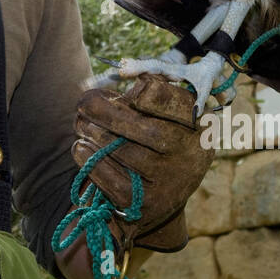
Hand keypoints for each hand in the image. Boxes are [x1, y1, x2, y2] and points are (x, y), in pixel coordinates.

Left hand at [73, 75, 213, 251]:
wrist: (162, 195)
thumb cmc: (160, 141)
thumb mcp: (167, 115)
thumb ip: (152, 91)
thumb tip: (125, 73)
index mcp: (199, 125)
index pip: (177, 104)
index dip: (148, 93)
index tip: (125, 90)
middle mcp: (191, 156)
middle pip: (150, 131)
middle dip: (109, 113)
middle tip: (83, 103)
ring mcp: (170, 184)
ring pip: (128, 154)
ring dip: (96, 134)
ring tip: (80, 123)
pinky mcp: (147, 205)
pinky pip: (114, 181)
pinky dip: (92, 161)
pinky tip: (80, 146)